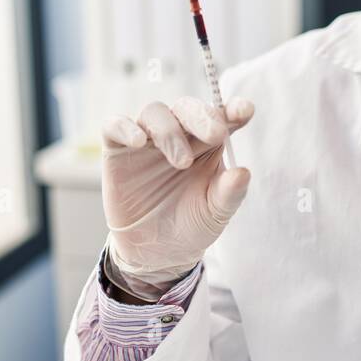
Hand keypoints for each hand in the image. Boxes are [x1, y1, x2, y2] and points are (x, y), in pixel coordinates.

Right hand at [100, 96, 254, 295]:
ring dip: (170, 131)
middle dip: (203, 116)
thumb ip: (230, 193)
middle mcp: (180, 134)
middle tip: (216, 135)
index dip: (235, 109)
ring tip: (182, 162)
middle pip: (188, 108)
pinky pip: (114, 126)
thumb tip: (243, 172)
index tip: (245, 111)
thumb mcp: (215, 213)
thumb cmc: (191, 224)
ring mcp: (148, 139)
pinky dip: (125, 127)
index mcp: (209, 143)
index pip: (224, 117)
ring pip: (155, 112)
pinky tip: (137, 141)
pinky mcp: (118, 150)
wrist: (156, 252)